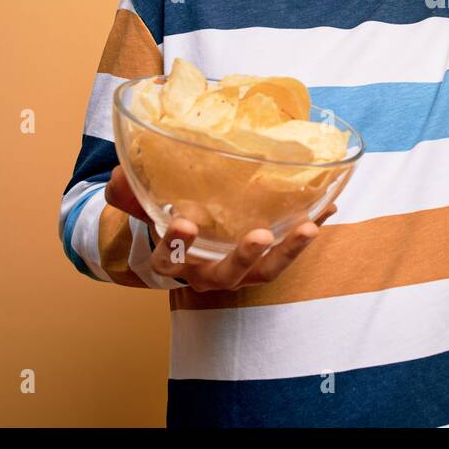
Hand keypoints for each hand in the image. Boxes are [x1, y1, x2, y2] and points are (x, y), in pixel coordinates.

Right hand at [105, 163, 336, 291]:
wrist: (186, 241)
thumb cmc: (165, 217)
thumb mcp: (143, 205)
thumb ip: (129, 192)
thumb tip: (121, 174)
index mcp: (174, 262)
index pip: (168, 261)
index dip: (175, 246)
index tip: (184, 224)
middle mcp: (208, 274)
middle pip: (227, 275)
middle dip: (244, 257)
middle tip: (260, 236)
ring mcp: (240, 271)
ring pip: (266, 271)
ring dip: (289, 251)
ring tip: (309, 227)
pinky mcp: (266, 261)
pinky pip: (290, 250)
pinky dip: (309, 229)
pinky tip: (328, 207)